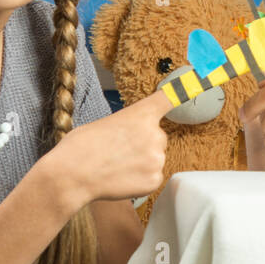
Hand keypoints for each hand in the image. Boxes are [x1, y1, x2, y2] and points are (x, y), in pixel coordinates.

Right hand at [40, 89, 170, 211]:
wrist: (70, 176)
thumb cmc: (79, 147)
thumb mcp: (105, 123)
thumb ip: (128, 125)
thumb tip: (134, 133)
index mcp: (141, 114)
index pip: (167, 99)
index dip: (180, 91)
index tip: (193, 83)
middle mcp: (155, 134)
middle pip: (158, 137)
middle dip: (144, 143)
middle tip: (118, 151)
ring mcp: (157, 159)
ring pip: (155, 158)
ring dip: (142, 162)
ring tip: (116, 166)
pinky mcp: (154, 180)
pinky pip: (152, 177)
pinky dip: (140, 180)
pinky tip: (121, 179)